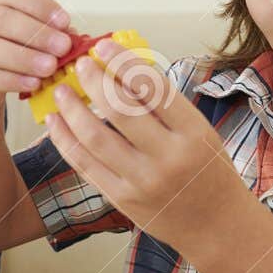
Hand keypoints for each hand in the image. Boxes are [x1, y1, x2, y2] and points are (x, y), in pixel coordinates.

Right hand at [0, 0, 73, 120]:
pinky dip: (8, 80)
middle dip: (35, 33)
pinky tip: (31, 84)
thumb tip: (72, 33)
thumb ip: (44, 32)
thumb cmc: (3, 59)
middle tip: (62, 48)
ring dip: (23, 58)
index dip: (40, 4)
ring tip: (49, 67)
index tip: (64, 22)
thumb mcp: (24, 39)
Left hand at [45, 39, 255, 256]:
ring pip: (95, 138)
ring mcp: (143, 181)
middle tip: (79, 64)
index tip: (103, 46)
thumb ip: (166, 108)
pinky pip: (85, 165)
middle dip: (94, 80)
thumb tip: (123, 70)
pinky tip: (56, 122)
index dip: (122, 62)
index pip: (153, 87)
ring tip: (61, 90)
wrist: (216, 226)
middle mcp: (168, 157)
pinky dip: (66, 140)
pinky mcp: (122, 199)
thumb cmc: (209, 172)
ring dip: (72, 109)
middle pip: (120, 109)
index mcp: (193, 132)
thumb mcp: (201, 133)